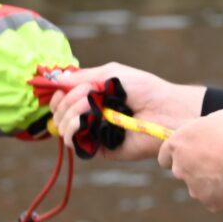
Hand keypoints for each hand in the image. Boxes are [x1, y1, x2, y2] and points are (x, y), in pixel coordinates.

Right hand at [49, 63, 204, 161]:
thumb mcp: (110, 73)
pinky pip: (76, 143)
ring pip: (63, 127)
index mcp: (91, 97)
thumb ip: (83, 76)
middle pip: (59, 112)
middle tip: (87, 94)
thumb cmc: (144, 89)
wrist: (165, 110)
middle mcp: (90, 115)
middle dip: (66, 101)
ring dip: (71, 113)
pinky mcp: (100, 148)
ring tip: (90, 106)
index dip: (56, 94)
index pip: (61, 98)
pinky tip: (83, 122)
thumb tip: (57, 79)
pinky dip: (73, 130)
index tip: (60, 88)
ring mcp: (93, 132)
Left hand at [157, 109, 222, 212]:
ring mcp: (194, 189)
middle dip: (196, 167)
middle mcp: (180, 169)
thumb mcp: (219, 119)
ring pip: (199, 185)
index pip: (164, 155)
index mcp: (178, 144)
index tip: (188, 152)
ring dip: (212, 179)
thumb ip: (205, 128)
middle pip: (183, 171)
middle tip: (217, 159)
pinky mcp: (210, 203)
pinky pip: (216, 197)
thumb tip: (207, 132)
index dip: (177, 153)